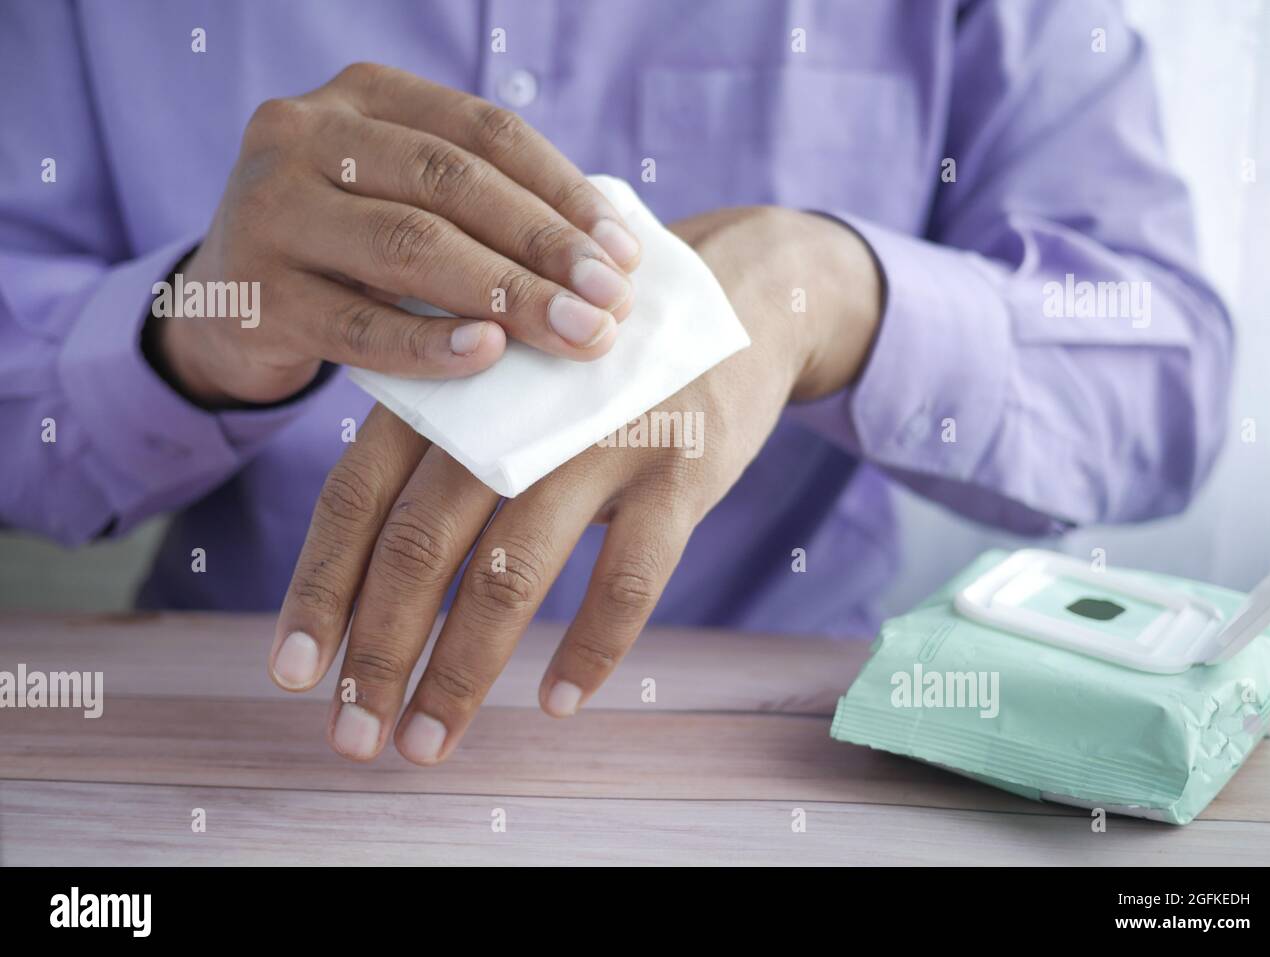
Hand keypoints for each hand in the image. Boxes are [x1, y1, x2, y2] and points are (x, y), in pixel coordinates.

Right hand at [150, 62, 640, 406]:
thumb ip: (478, 208)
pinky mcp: (256, 293)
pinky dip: (430, 343)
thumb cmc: (347, 254)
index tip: (624, 253)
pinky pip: (360, 325)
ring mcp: (271, 209)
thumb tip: (605, 258)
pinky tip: (488, 354)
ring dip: (507, 295)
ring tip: (576, 335)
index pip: (484, 132)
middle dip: (545, 246)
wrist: (223, 307)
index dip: (564, 191)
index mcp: (364, 96)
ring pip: (409, 246)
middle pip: (452, 184)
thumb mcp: (400, 201)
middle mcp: (307, 134)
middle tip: (611, 302)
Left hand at [270, 205, 879, 762]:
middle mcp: (517, 407)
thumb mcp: (509, 375)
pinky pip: (629, 581)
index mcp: (457, 383)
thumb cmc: (595, 364)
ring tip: (427, 744)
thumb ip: (442, 448)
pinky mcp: (679, 470)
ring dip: (462, 673)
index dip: (321, 587)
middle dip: (379, 652)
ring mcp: (601, 438)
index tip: (291, 674)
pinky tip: (559, 703)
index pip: (361, 492)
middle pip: (423, 544)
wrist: (742, 294)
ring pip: (513, 575)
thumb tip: (365, 585)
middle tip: (354, 737)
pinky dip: (590, 649)